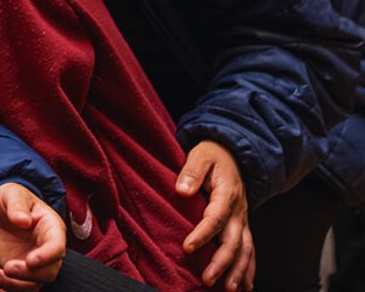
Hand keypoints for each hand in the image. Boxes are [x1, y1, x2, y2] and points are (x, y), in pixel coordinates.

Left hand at [0, 182, 65, 291]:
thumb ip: (17, 206)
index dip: (46, 256)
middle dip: (28, 274)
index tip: (30, 261)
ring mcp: (34, 264)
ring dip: (12, 286)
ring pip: (33, 284)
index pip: (57, 247)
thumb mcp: (12, 194)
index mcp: (51, 228)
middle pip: (48, 272)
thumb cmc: (11, 199)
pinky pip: (19, 289)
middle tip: (7, 267)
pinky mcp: (21, 274)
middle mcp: (47, 250)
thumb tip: (22, 220)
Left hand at [176, 140, 254, 289]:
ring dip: (238, 271)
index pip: (215, 218)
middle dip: (222, 262)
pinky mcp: (242, 225)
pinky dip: (249, 269)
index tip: (187, 247)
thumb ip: (191, 171)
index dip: (202, 235)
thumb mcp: (200, 155)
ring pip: (245, 249)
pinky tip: (245, 286)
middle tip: (208, 279)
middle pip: (233, 241)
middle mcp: (238, 211)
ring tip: (229, 290)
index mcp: (226, 194)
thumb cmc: (212, 155)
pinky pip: (249, 249)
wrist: (232, 154)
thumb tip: (181, 190)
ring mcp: (243, 220)